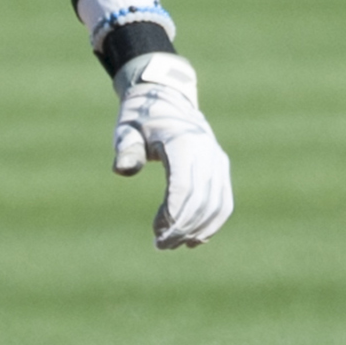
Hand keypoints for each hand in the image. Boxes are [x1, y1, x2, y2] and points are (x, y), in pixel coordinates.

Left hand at [111, 53, 232, 248]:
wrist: (167, 99)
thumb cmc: (142, 117)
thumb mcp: (128, 128)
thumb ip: (126, 148)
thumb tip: (121, 170)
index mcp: (184, 144)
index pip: (185, 187)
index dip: (173, 214)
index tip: (157, 233)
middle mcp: (207, 153)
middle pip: (201, 200)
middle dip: (182, 228)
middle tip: (161, 245)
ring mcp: (218, 161)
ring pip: (217, 204)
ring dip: (198, 229)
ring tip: (174, 244)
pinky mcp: (221, 168)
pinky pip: (223, 200)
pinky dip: (212, 222)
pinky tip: (194, 239)